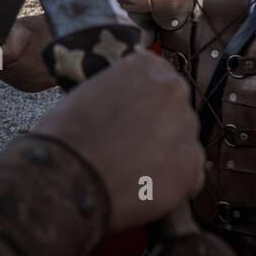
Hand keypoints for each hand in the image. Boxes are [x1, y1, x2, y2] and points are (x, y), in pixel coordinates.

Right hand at [32, 52, 203, 231]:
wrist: (64, 177)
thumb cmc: (64, 137)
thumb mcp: (86, 93)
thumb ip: (116, 91)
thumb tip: (124, 105)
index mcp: (145, 67)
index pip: (157, 75)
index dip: (144, 100)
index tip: (133, 116)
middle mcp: (173, 91)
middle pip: (174, 109)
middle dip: (157, 127)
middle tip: (131, 148)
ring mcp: (186, 129)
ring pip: (182, 142)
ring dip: (164, 156)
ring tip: (132, 173)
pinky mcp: (191, 167)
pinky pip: (188, 175)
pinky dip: (171, 185)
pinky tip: (142, 189)